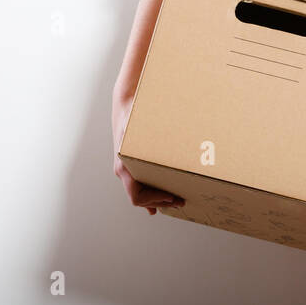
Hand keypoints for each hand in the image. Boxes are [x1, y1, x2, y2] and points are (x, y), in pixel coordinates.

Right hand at [112, 90, 184, 214]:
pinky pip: (139, 184)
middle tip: (182, 202)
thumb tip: (180, 148)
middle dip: (161, 201)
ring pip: (139, 192)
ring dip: (157, 198)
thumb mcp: (148, 127)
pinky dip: (150, 193)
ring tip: (175, 200)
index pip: (137, 196)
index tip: (173, 197)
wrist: (125, 102)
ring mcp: (126, 167)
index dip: (155, 200)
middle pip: (141, 198)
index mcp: (125, 166)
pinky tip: (160, 199)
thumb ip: (162, 139)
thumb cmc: (138, 113)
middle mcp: (123, 170)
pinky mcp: (130, 163)